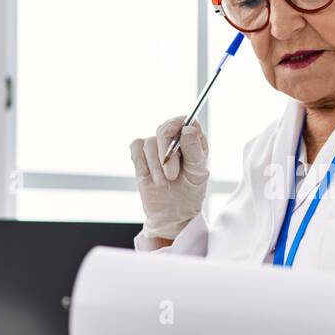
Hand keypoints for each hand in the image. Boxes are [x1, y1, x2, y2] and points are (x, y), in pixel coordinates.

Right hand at [130, 117, 208, 241]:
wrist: (172, 214)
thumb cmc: (190, 193)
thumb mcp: (198, 174)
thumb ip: (194, 151)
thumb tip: (187, 128)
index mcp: (193, 140)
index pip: (185, 120)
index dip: (180, 125)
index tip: (180, 139)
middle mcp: (174, 140)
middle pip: (164, 129)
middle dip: (166, 153)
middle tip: (172, 175)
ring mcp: (157, 148)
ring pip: (149, 142)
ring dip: (156, 166)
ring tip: (164, 182)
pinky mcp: (141, 157)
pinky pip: (136, 148)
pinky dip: (142, 163)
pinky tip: (151, 177)